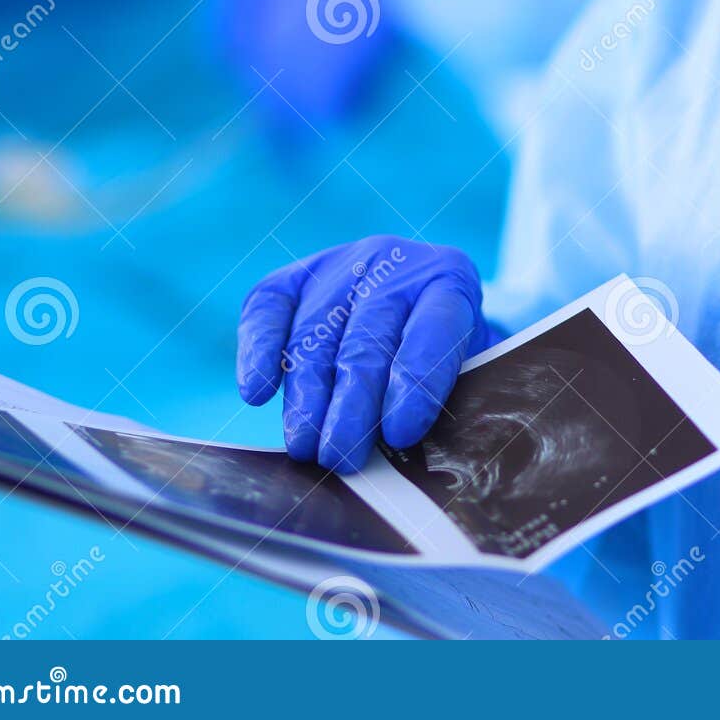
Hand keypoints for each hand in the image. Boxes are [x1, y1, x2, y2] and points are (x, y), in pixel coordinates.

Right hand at [236, 236, 496, 473]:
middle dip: (353, 403)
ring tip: (305, 446)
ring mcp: (340, 266)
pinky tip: (257, 392)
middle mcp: (393, 264)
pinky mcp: (294, 277)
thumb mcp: (461, 368)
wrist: (408, 304)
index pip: (434, 328)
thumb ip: (442, 397)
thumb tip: (405, 450)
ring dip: (306, 395)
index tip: (400, 434)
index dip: (417, 382)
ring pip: (316, 332)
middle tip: (342, 456)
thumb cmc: (439, 357)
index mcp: (447, 279)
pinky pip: (269, 307)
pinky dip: (259, 350)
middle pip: (368, 337)